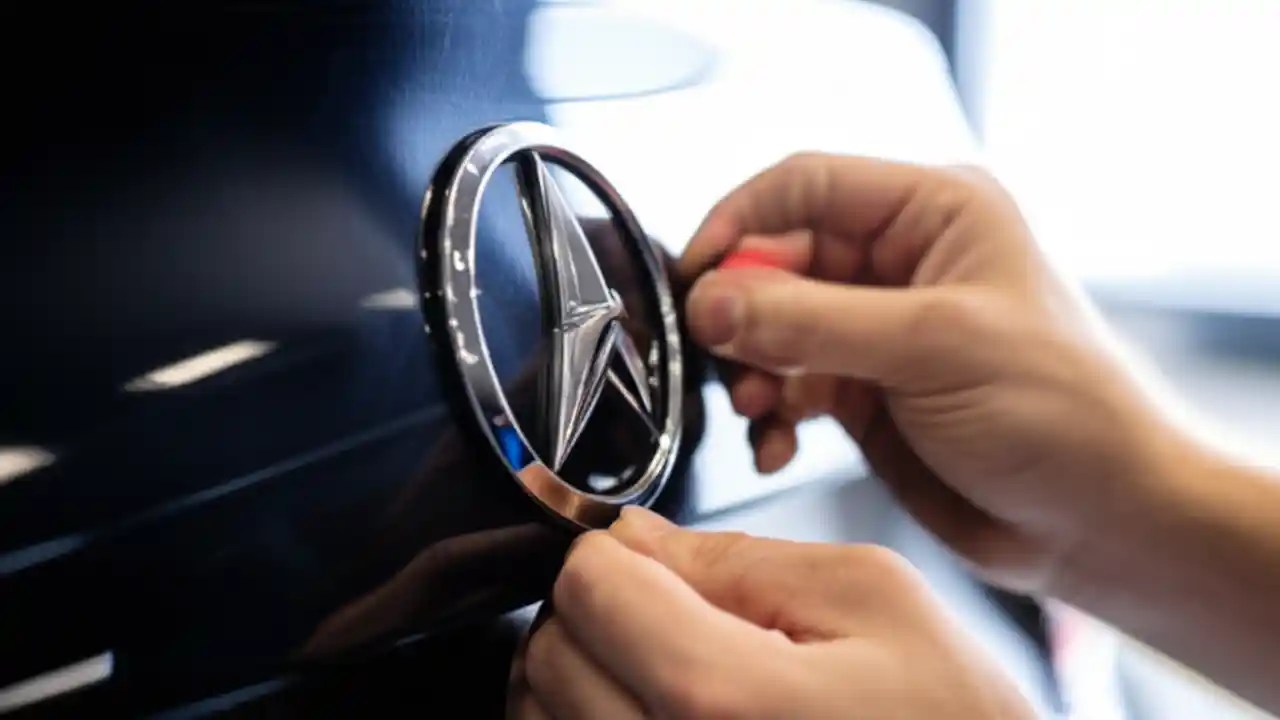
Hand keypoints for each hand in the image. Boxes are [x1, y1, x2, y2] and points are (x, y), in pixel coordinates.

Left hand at [507, 507, 1034, 718]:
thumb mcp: (872, 598)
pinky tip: (659, 710)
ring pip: (539, 715)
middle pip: (548, 654)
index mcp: (728, 701)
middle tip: (667, 612)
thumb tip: (632, 538)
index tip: (645, 557)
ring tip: (671, 668)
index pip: (587, 589)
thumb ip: (736, 558)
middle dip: (596, 611)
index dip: (611, 553)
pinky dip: (591, 719)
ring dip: (585, 672)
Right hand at [679, 154, 1178, 592]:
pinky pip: (786, 386)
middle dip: (740, 312)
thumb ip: (813, 321)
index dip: (740, 221)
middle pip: (777, 260)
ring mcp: (878, 330)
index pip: (806, 186)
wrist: (1100, 520)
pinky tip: (778, 445)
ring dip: (750, 369)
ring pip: (771, 327)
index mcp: (934, 214)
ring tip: (759, 409)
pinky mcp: (864, 391)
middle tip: (720, 357)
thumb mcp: (935, 348)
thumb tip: (713, 301)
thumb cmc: (1064, 413)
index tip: (695, 273)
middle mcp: (900, 263)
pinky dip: (769, 416)